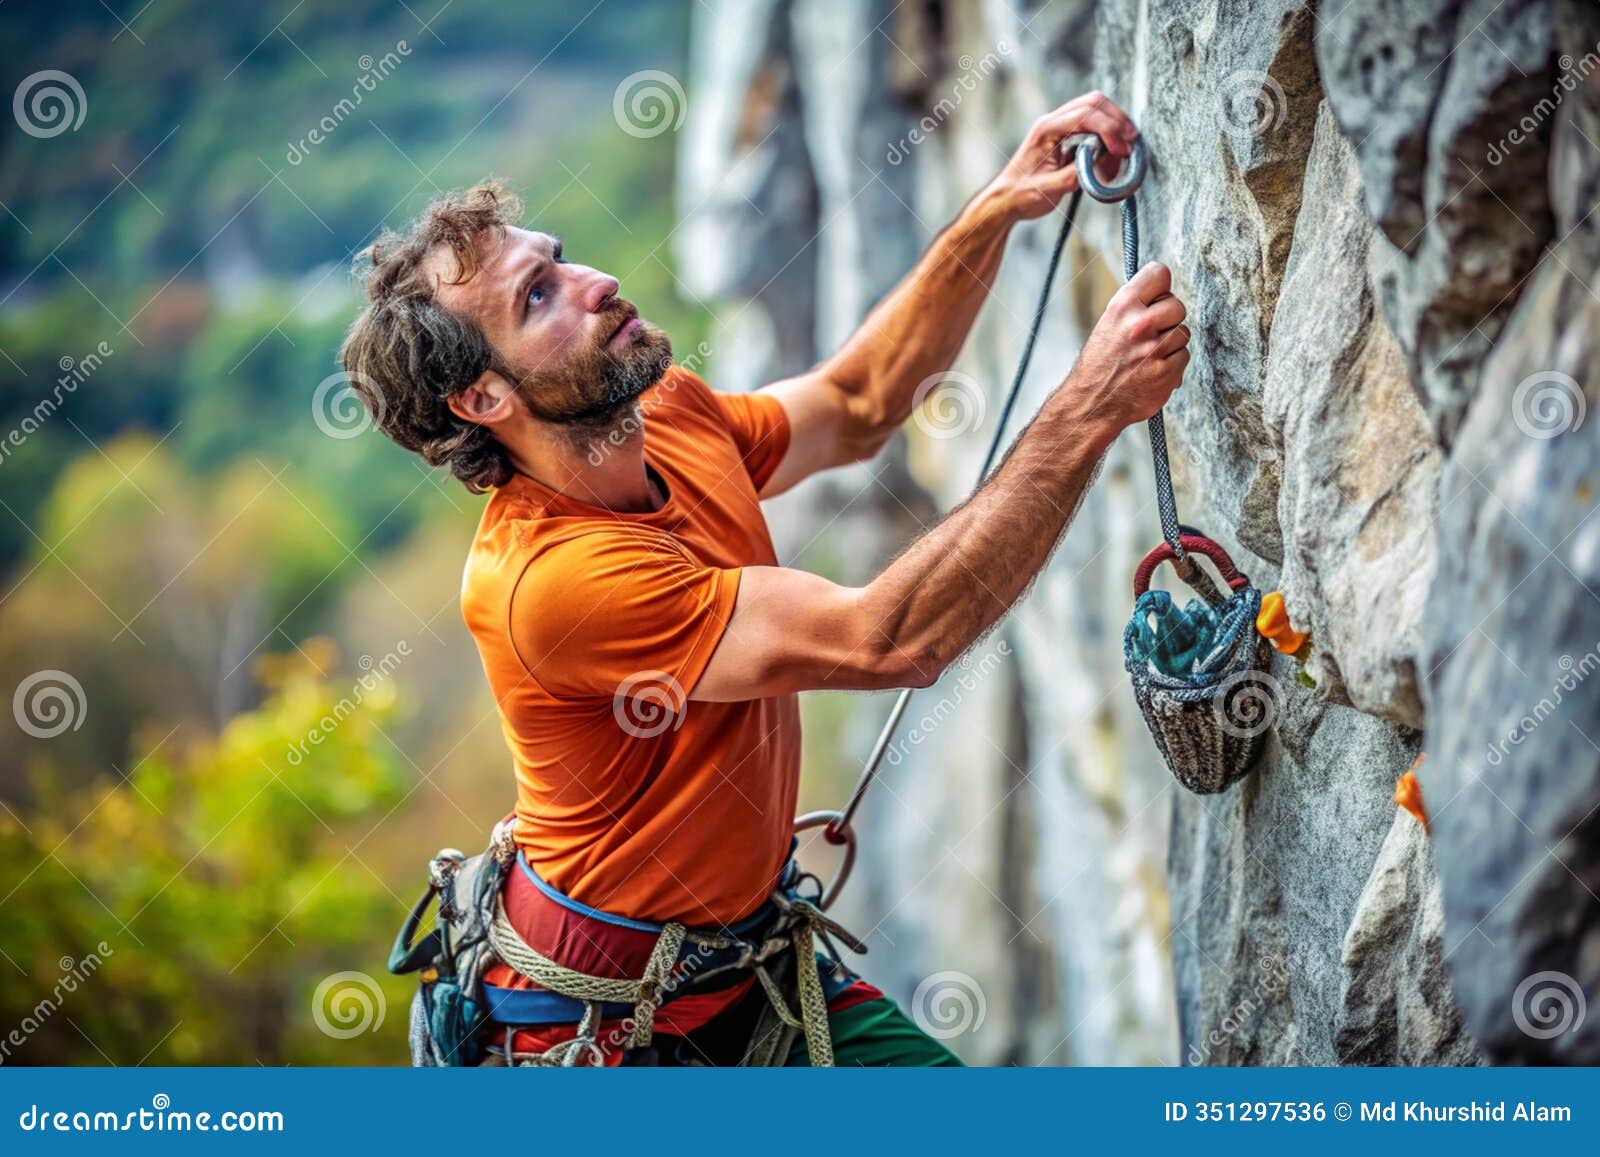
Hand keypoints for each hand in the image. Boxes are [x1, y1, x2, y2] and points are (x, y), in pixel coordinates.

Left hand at [990, 92, 1139, 220]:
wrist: (1006, 199)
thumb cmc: (1021, 195)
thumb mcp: (1047, 190)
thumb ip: (1073, 177)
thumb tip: (1099, 165)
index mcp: (1046, 130)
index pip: (1085, 116)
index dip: (1109, 130)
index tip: (1122, 151)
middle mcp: (1053, 122)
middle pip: (1094, 103)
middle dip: (1117, 121)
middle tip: (1131, 145)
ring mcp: (1060, 126)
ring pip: (1095, 110)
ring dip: (1114, 127)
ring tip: (1121, 155)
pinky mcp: (1066, 136)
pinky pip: (1093, 126)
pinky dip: (1107, 138)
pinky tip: (1110, 158)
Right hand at [1061, 262, 1188, 434]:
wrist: (1092, 404)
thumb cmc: (1100, 363)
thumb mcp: (1108, 324)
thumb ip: (1135, 305)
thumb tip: (1163, 290)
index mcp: (1122, 307)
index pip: (1159, 273)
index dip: (1160, 286)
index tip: (1156, 297)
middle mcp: (1139, 324)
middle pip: (1178, 305)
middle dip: (1168, 319)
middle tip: (1150, 334)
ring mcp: (1154, 349)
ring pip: (1182, 332)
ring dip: (1171, 344)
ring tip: (1148, 355)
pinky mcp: (1166, 371)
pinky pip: (1184, 356)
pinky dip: (1172, 364)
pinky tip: (1153, 370)